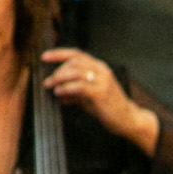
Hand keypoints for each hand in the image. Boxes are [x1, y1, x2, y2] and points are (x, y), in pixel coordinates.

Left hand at [42, 47, 157, 153]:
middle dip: (57, 70)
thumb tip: (57, 92)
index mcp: (99, 67)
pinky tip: (59, 92)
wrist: (128, 120)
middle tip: (48, 81)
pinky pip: (80, 86)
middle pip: (74, 62)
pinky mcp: (101, 93)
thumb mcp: (88, 98)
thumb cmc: (109, 108)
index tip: (44, 57)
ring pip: (76, 72)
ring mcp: (102, 81)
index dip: (59, 53)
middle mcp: (101, 70)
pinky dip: (67, 88)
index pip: (76, 54)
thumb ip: (74, 92)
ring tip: (50, 86)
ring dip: (59, 78)